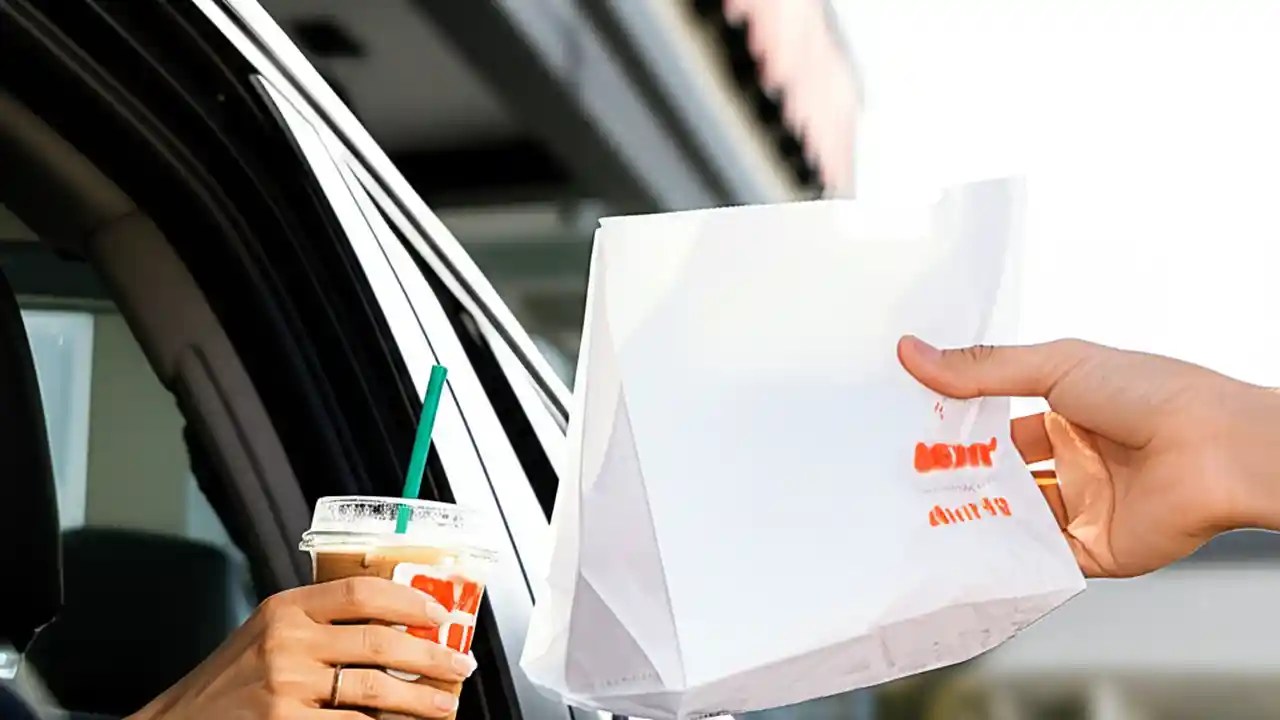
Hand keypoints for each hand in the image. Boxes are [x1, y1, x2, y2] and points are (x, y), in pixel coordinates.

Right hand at [127, 577, 474, 718]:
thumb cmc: (231, 683)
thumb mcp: (268, 635)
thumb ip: (318, 623)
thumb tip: (397, 622)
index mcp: (285, 609)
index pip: (362, 590)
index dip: (411, 600)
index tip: (440, 615)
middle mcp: (286, 642)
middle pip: (381, 641)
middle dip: (432, 655)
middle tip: (460, 665)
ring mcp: (286, 687)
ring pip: (377, 689)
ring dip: (422, 700)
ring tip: (445, 705)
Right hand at [898, 335, 1279, 577]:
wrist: (1216, 451)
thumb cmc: (1153, 395)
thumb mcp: (1056, 365)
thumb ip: (983, 368)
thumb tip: (914, 353)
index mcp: (1070, 413)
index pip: (1001, 424)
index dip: (961, 429)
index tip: (913, 433)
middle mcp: (1076, 460)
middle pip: (1003, 474)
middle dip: (961, 477)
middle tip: (908, 479)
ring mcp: (1084, 507)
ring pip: (1016, 518)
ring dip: (978, 517)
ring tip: (924, 515)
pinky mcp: (1093, 551)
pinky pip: (1040, 559)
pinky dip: (1008, 559)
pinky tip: (967, 551)